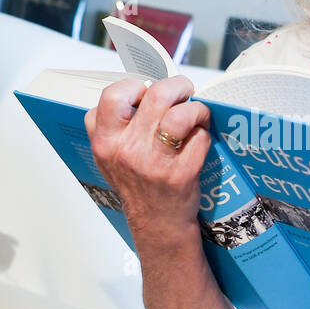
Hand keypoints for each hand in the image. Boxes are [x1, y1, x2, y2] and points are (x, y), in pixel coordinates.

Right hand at [83, 76, 211, 239]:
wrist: (156, 223)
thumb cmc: (137, 184)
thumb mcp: (110, 155)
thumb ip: (116, 124)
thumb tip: (145, 89)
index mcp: (105, 142)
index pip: (113, 96)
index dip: (134, 87)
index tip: (145, 92)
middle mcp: (127, 150)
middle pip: (156, 94)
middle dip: (177, 85)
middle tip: (184, 91)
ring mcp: (154, 162)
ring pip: (181, 114)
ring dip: (195, 108)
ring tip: (196, 114)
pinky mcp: (181, 173)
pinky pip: (199, 137)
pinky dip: (203, 133)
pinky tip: (199, 138)